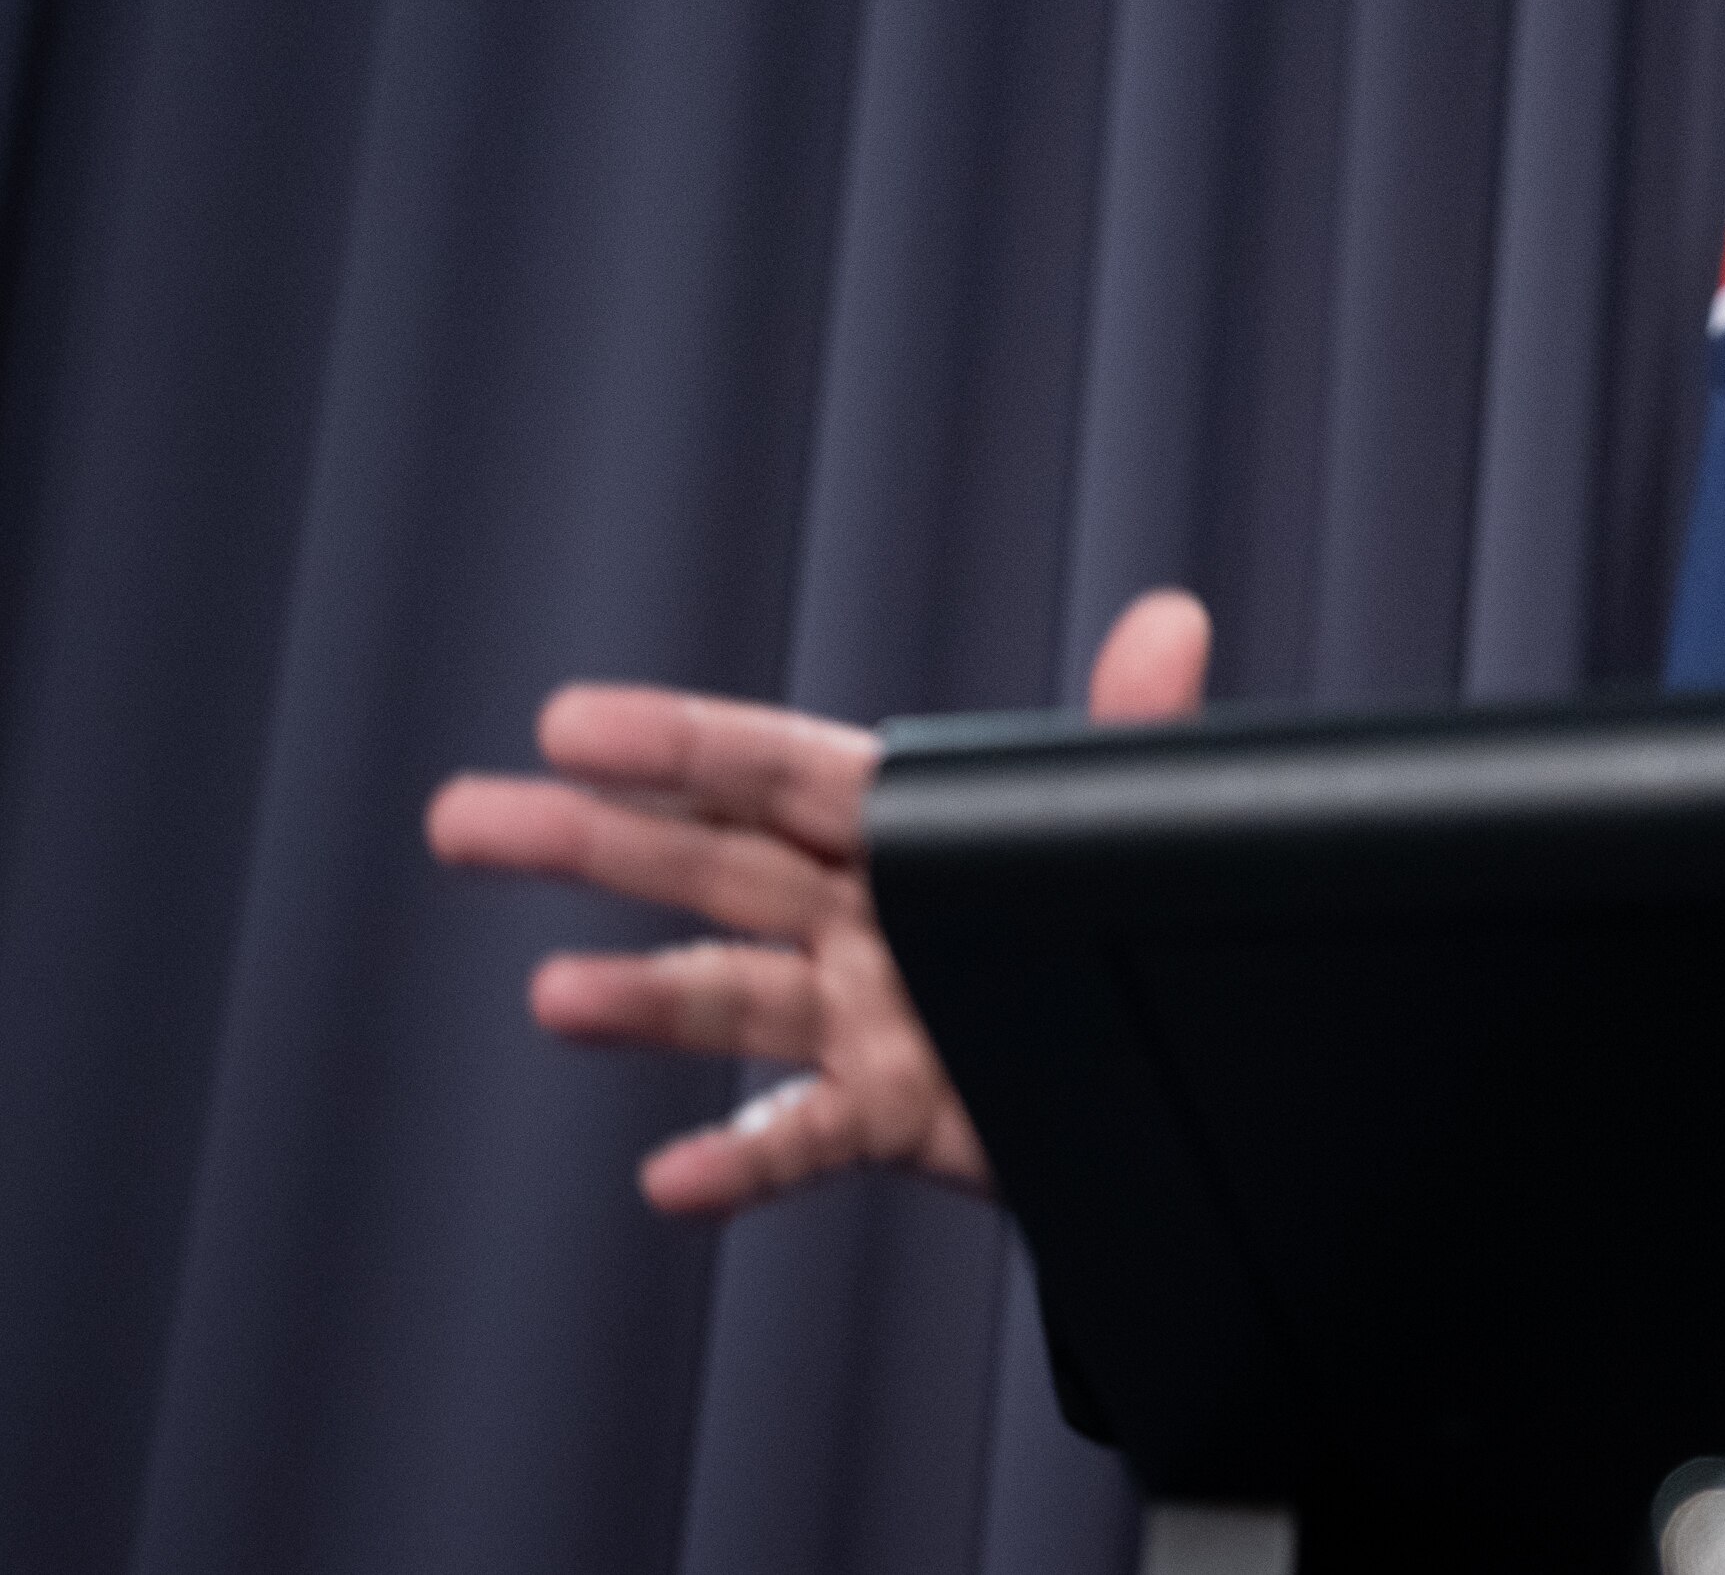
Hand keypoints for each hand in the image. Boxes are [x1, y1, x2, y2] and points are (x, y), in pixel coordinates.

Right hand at [426, 588, 1212, 1213]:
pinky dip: (738, 1161)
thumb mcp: (1138, 825)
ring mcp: (873, 1018)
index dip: (682, 746)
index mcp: (918, 830)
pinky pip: (804, 1140)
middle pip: (716, 867)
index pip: (785, 774)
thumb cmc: (1130, 921)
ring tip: (556, 998)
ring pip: (737, 997)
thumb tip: (1172, 621)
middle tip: (467, 818)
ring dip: (643, 998)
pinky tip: (671, 1181)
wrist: (1178, 1069)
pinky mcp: (898, 1115)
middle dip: (591, 841)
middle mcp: (873, 918)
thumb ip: (1141, 736)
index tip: (567, 722)